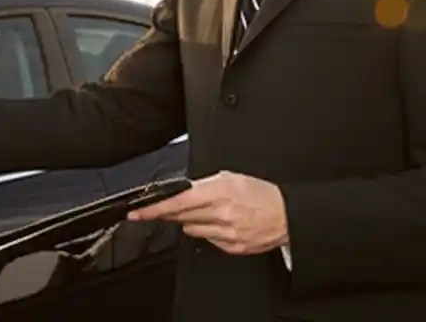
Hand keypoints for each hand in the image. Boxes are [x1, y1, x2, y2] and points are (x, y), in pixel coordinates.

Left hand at [128, 171, 288, 255]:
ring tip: (209, 212)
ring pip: (191, 230)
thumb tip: (181, 191)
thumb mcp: (230, 178)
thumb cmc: (261, 193)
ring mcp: (226, 233)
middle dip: (171, 213)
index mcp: (218, 193)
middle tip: (167, 209)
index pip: (176, 203)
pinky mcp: (232, 247)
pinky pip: (208, 240)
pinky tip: (222, 224)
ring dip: (193, 221)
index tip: (137, 213)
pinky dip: (209, 232)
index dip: (154, 209)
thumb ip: (203, 184)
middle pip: (180, 218)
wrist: (288, 215)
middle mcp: (220, 214)